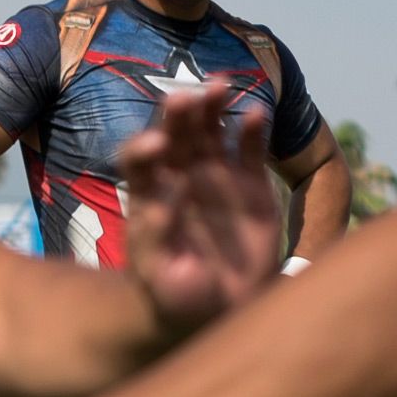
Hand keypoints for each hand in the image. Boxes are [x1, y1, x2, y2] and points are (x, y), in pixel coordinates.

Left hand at [118, 81, 288, 332]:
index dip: (144, 149)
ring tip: (220, 87)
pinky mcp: (250, 181)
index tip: (156, 147)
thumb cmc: (180, 296)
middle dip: (177, 115)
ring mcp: (215, 174)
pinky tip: (257, 112)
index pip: (138, 162)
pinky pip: (250, 147)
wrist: (223, 308)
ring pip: (210, 129)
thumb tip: (161, 202)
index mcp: (149, 196)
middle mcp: (179, 175)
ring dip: (212, 106)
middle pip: (174, 134)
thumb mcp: (161, 279)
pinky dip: (253, 128)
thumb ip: (155, 241)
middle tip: (184, 99)